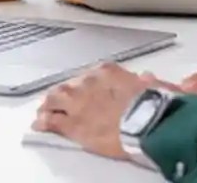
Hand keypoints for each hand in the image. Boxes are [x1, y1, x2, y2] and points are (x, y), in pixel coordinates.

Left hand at [31, 62, 157, 159]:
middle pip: (69, 86)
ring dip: (48, 105)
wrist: (146, 120)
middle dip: (63, 94)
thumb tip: (152, 78)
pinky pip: (52, 121)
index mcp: (107, 72)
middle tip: (59, 101)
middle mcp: (88, 83)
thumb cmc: (154, 104)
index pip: (90, 76)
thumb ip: (150, 82)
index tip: (85, 90)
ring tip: (43, 112)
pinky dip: (44, 123)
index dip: (85, 85)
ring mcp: (78, 103)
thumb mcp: (157, 86)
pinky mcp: (73, 124)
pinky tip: (39, 125)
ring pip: (55, 99)